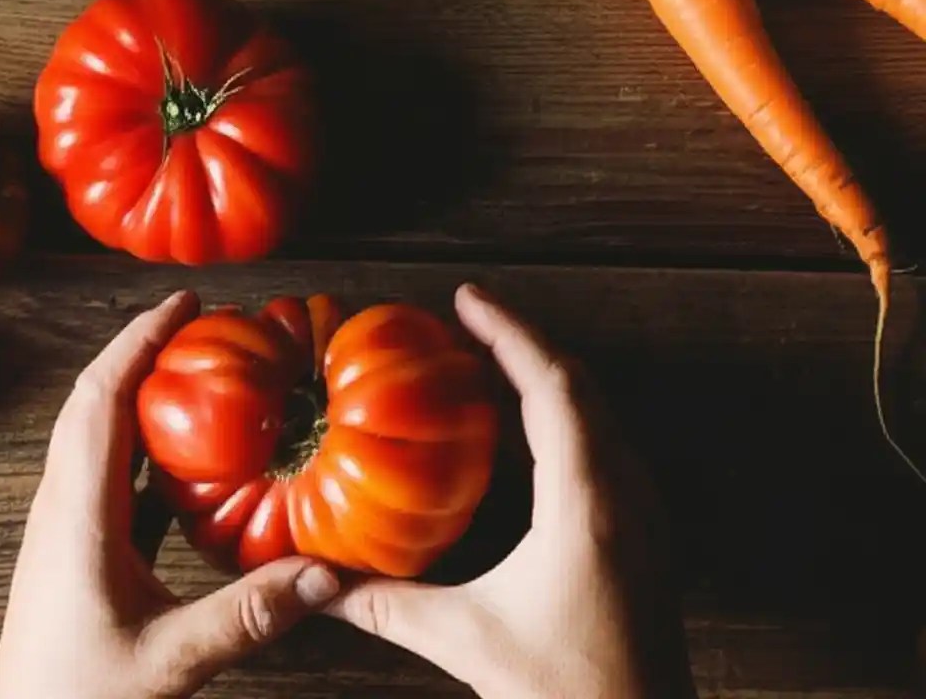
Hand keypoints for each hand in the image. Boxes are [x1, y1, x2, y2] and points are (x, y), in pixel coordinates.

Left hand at [0, 291, 340, 698]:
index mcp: (78, 515)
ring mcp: (65, 529)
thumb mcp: (170, 658)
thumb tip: (323, 572)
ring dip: (140, 396)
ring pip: (97, 437)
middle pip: (94, 403)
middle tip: (201, 325)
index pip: (101, 399)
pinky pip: (109, 477)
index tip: (184, 302)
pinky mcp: (75, 553)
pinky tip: (188, 462)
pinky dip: (145, 450)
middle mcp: (63, 508)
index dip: (139, 341)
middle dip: (142, 352)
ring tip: (198, 377)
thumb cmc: (76, 697)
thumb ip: (247, 614)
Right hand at [325, 284, 695, 697]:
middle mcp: (627, 494)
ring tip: (480, 369)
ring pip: (596, 415)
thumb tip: (313, 582)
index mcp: (589, 504)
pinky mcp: (641, 533)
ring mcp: (643, 512)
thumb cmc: (571, 693)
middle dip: (521, 345)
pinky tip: (514, 440)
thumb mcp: (467, 642)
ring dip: (542, 381)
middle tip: (462, 326)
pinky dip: (558, 421)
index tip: (466, 298)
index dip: (509, 332)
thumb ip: (384, 607)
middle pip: (579, 386)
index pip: (554, 386)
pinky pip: (602, 447)